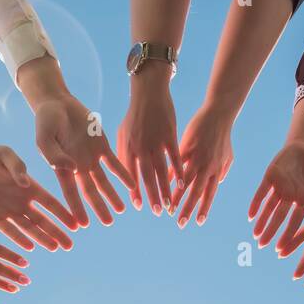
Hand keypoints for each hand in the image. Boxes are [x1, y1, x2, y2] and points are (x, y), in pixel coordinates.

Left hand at [0, 142, 77, 251]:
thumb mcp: (3, 154)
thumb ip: (16, 166)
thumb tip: (26, 183)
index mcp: (29, 186)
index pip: (50, 203)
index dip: (63, 214)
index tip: (76, 225)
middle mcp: (22, 201)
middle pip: (42, 220)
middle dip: (56, 232)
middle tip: (69, 245)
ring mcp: (8, 211)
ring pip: (28, 228)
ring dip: (41, 238)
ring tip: (54, 248)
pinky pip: (8, 230)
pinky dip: (18, 238)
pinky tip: (30, 247)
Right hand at [34, 93, 133, 226]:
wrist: (58, 103)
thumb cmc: (46, 121)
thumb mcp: (44, 137)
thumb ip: (53, 155)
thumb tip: (70, 169)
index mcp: (61, 169)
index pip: (70, 193)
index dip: (76, 208)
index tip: (81, 225)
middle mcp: (77, 168)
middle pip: (90, 192)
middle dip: (98, 207)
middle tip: (108, 222)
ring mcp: (91, 158)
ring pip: (104, 181)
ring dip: (112, 195)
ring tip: (121, 210)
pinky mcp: (102, 146)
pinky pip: (115, 163)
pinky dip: (123, 174)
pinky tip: (132, 185)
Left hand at [117, 76, 182, 215]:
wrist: (148, 91)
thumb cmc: (134, 114)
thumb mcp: (122, 133)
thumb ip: (123, 154)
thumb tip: (122, 175)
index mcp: (127, 147)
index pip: (129, 174)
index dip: (134, 191)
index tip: (138, 206)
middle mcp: (140, 146)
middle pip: (145, 176)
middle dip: (151, 195)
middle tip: (156, 212)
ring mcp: (155, 141)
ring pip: (161, 170)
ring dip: (165, 188)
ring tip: (169, 204)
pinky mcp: (169, 135)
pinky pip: (174, 157)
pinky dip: (178, 171)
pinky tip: (182, 183)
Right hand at [171, 105, 232, 225]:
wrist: (219, 113)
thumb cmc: (223, 134)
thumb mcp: (228, 154)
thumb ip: (224, 169)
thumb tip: (220, 182)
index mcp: (217, 170)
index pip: (210, 194)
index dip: (204, 208)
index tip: (198, 222)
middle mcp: (207, 166)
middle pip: (197, 192)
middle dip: (188, 208)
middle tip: (180, 223)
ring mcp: (196, 157)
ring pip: (184, 181)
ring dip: (175, 195)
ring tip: (167, 207)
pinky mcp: (187, 147)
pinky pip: (176, 164)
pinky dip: (169, 175)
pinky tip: (160, 184)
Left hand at [248, 141, 303, 251]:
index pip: (295, 220)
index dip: (289, 233)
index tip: (282, 248)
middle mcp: (290, 195)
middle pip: (279, 217)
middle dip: (271, 232)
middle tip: (262, 246)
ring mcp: (280, 186)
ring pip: (268, 208)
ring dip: (262, 221)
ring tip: (256, 236)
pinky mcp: (271, 176)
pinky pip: (261, 192)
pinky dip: (256, 204)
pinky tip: (251, 216)